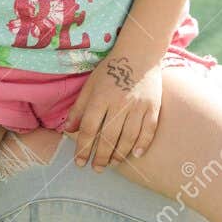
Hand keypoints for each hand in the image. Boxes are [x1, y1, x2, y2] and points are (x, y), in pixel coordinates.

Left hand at [62, 52, 162, 171]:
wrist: (140, 53)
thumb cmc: (111, 69)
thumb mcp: (90, 85)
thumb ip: (79, 108)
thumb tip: (67, 130)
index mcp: (101, 97)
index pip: (89, 128)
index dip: (82, 147)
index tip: (79, 161)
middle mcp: (120, 103)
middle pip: (108, 137)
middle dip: (100, 156)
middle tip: (96, 168)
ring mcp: (138, 106)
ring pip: (128, 137)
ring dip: (118, 154)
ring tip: (111, 163)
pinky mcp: (153, 106)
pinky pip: (149, 130)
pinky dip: (142, 144)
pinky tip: (135, 155)